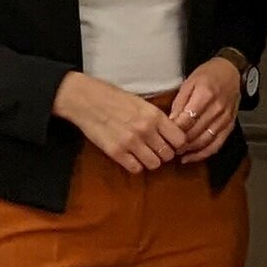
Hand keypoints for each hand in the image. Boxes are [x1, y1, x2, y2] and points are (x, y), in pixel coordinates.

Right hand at [55, 71, 188, 173]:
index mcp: (154, 115)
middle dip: (164, 153)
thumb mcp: (141, 103)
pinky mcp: (116, 152)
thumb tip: (172, 134)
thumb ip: (157, 119)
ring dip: (150, 161)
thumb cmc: (114, 98)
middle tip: (155, 149)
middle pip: (168, 154)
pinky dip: (135, 165)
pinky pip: (136, 169)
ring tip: (143, 153)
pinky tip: (131, 157)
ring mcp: (131, 142)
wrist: (86, 100)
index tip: (171, 143)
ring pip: (154, 164)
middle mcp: (145, 130)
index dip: (177, 144)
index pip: (180, 139)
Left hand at [169, 58, 241, 164]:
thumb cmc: (208, 75)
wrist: (231, 72)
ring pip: (205, 141)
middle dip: (179, 142)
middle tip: (167, 146)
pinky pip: (216, 145)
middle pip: (195, 132)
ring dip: (189, 150)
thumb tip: (170, 121)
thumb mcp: (189, 82)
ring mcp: (225, 119)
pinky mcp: (230, 126)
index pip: (187, 119)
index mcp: (205, 94)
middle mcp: (217, 108)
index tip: (164, 134)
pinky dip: (203, 154)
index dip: (174, 129)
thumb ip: (179, 102)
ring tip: (176, 152)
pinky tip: (191, 157)